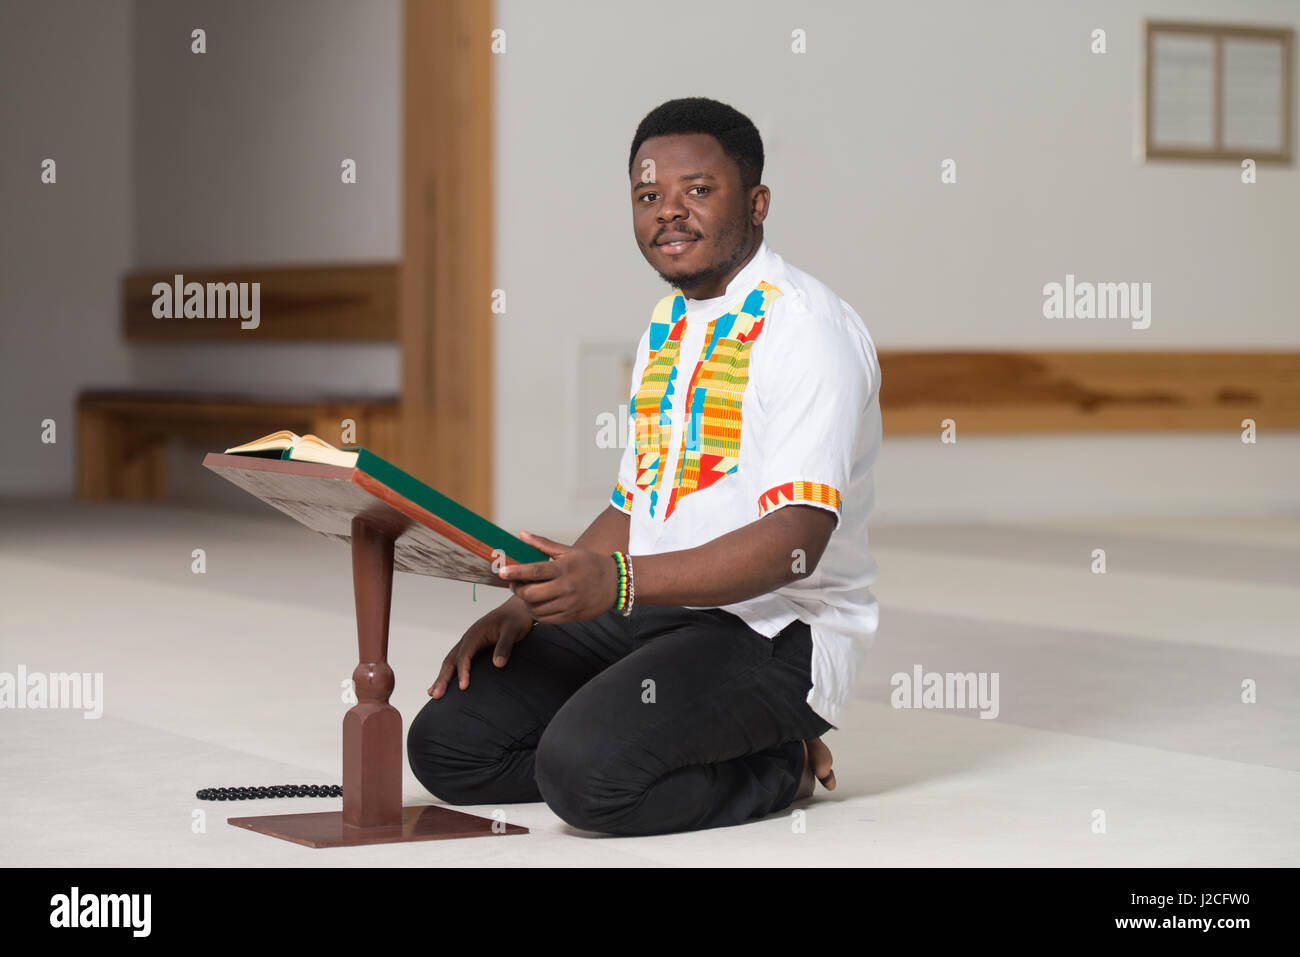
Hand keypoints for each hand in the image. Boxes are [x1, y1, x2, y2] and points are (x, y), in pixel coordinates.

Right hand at [428, 597, 533, 697]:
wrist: (518, 609)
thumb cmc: (516, 619)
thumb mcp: (513, 631)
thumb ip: (504, 646)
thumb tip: (498, 664)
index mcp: (475, 633)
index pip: (464, 654)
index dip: (462, 671)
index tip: (463, 687)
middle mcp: (468, 638)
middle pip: (451, 659)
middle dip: (443, 677)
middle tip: (437, 695)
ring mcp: (469, 643)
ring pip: (451, 661)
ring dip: (442, 676)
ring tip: (433, 693)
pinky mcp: (473, 647)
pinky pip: (458, 661)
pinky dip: (449, 672)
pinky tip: (445, 683)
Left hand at [497, 530, 619, 624]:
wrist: (616, 583)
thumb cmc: (590, 564)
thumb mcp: (569, 551)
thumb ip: (543, 545)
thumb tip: (522, 534)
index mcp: (564, 568)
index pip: (534, 571)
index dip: (516, 572)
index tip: (502, 572)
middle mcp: (566, 587)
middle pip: (531, 594)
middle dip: (518, 589)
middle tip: (515, 583)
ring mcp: (568, 604)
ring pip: (536, 609)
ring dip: (526, 602)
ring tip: (527, 593)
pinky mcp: (571, 616)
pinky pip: (546, 619)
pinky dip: (537, 612)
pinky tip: (537, 604)